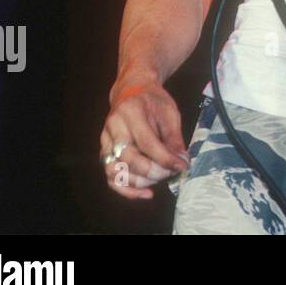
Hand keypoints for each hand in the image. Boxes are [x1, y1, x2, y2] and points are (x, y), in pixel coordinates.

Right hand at [100, 81, 189, 198]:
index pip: (146, 142)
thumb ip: (173, 137)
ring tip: (159, 181)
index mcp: (131, 112)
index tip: (181, 165)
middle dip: (153, 172)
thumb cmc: (153, 101)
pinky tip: (145, 193)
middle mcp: (113, 128)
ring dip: (140, 183)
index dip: (164, 158)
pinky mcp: (104, 152)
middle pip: (129, 159)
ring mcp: (105, 141)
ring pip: (115, 171)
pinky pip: (110, 176)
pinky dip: (126, 189)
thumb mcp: (169, 112)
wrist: (131, 90)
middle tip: (171, 172)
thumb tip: (181, 161)